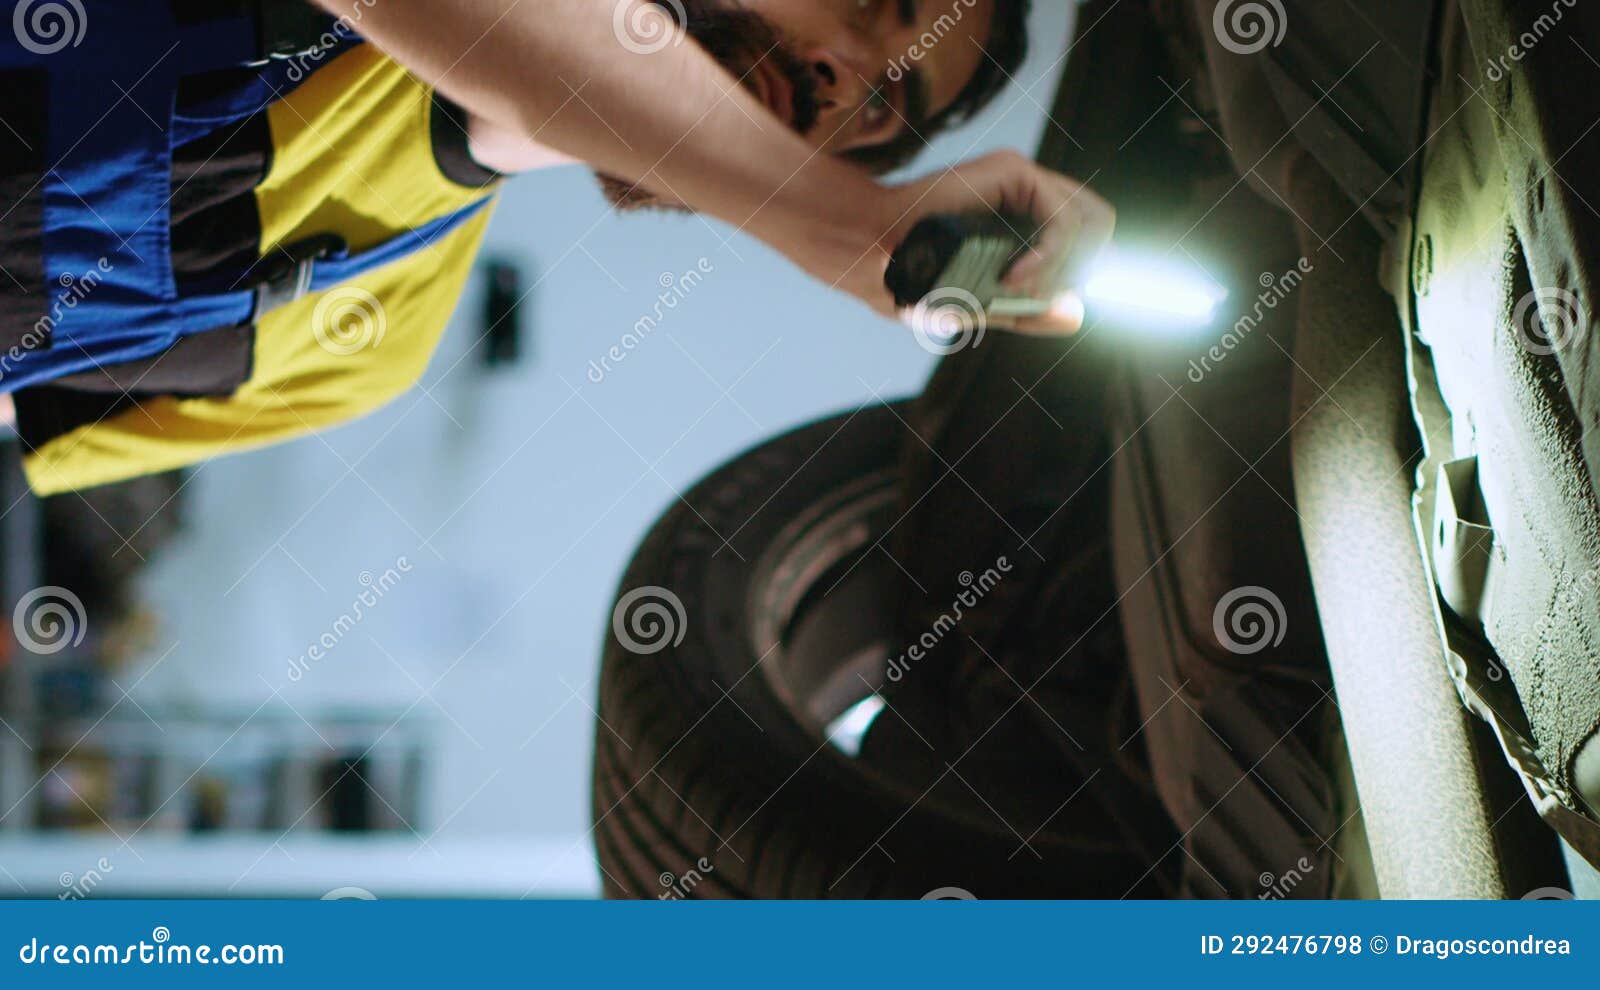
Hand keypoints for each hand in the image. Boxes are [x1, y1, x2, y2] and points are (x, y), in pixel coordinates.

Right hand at [759, 151, 1111, 334]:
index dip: (1084, 274)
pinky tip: (1012, 277)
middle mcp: (1030, 196)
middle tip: (1028, 294)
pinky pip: (1063, 217)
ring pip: (1090, 224)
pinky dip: (1048, 256)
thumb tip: (1078, 314)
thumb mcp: (980, 306)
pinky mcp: (1012, 170)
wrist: (871, 255)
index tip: (1042, 303)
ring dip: (1060, 268)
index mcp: (1024, 225)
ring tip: (1012, 288)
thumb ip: (1027, 309)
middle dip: (1080, 270)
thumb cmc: (911, 280)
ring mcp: (1023, 180)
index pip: (1088, 242)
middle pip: (1099, 229)